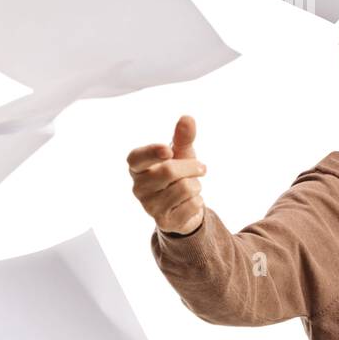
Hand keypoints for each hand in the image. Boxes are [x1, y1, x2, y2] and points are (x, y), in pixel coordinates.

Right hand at [127, 115, 206, 235]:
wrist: (183, 208)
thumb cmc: (178, 174)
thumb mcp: (181, 154)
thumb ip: (183, 137)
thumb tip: (187, 118)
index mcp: (137, 168)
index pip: (136, 158)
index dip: (151, 152)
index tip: (168, 150)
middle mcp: (138, 187)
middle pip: (169, 171)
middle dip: (192, 167)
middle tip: (202, 168)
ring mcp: (149, 206)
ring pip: (184, 188)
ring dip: (196, 186)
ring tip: (192, 188)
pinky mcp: (164, 221)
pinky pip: (191, 205)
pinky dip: (198, 201)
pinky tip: (190, 203)